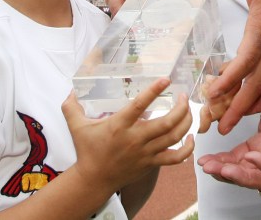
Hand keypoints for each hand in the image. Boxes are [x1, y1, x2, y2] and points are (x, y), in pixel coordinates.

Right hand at [62, 77, 194, 193]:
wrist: (94, 180)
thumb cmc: (87, 151)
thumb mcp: (77, 127)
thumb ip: (72, 108)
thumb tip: (69, 91)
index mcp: (119, 126)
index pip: (140, 105)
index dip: (154, 91)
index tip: (166, 79)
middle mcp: (135, 139)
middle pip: (166, 122)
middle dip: (180, 107)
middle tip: (183, 96)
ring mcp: (146, 152)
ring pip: (174, 137)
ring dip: (186, 122)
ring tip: (188, 110)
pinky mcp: (152, 164)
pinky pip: (175, 158)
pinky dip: (187, 149)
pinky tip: (191, 137)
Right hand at [196, 75, 260, 188]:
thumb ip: (242, 106)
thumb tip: (218, 109)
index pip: (236, 159)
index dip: (219, 161)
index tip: (203, 159)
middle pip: (244, 172)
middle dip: (224, 172)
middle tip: (208, 167)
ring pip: (259, 175)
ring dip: (239, 174)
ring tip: (222, 167)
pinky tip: (250, 157)